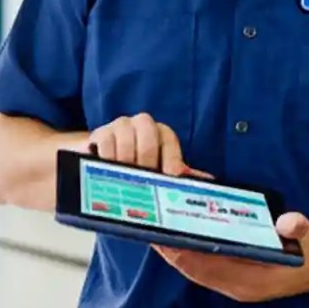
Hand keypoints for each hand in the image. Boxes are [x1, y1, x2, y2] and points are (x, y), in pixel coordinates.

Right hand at [85, 112, 211, 177]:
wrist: (104, 161)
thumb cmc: (137, 167)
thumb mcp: (159, 171)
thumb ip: (180, 177)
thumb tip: (208, 182)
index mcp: (161, 133)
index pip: (169, 140)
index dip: (171, 159)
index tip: (169, 176)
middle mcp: (143, 125)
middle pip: (148, 137)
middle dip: (146, 161)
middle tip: (142, 180)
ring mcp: (120, 126)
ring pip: (126, 138)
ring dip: (126, 161)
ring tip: (125, 179)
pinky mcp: (101, 132)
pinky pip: (105, 141)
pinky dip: (108, 158)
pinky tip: (109, 170)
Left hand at [154, 212, 308, 302]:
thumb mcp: (308, 238)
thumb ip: (297, 229)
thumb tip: (289, 222)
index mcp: (251, 281)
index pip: (206, 269)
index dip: (183, 254)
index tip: (162, 237)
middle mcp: (237, 285)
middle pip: (193, 269)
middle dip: (171, 249)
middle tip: (149, 226)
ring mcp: (233, 282)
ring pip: (194, 267)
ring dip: (176, 249)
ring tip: (157, 227)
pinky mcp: (231, 275)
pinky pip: (202, 264)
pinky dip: (189, 250)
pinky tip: (179, 232)